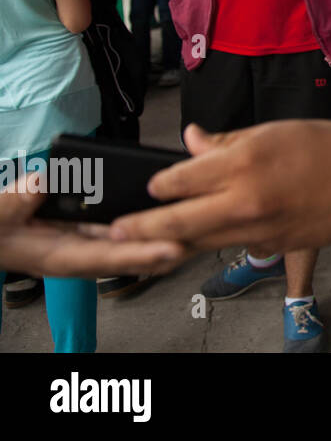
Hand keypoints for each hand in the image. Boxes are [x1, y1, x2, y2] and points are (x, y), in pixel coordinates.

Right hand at [0, 174, 183, 278]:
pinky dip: (144, 228)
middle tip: (200, 238)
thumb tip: (45, 183)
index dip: (141, 254)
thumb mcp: (5, 209)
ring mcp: (85, 248)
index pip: (108, 257)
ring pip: (131, 247)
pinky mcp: (88, 238)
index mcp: (60, 256)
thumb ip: (26, 196)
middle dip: (165, 249)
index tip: (173, 249)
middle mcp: (79, 257)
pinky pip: (122, 234)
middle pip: (131, 256)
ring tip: (196, 229)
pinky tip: (164, 217)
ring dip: (160, 240)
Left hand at [111, 122, 330, 254]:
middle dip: (141, 226)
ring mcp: (257, 228)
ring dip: (170, 242)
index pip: (179, 179)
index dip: (160, 183)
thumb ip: (226, 141)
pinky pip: (231, 244)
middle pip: (175, 221)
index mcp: (243, 161)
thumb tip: (191, 141)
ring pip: (198, 241)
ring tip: (147, 242)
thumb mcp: (274, 130)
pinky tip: (204, 237)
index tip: (153, 183)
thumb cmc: (329, 148)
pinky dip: (213, 241)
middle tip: (118, 228)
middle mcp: (244, 200)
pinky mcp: (272, 245)